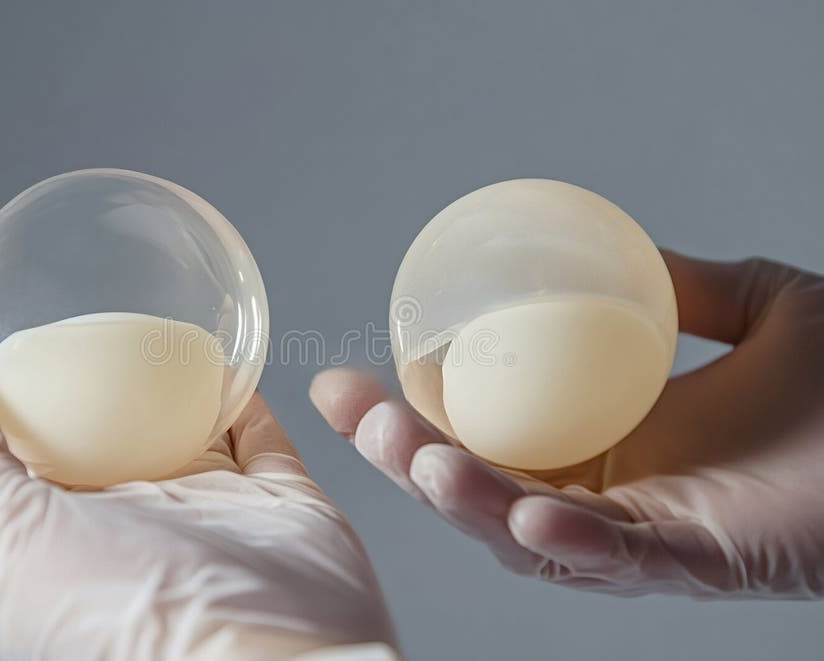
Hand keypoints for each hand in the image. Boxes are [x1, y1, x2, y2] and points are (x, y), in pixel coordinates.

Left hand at [0, 332, 397, 660]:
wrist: (264, 653)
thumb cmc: (114, 613)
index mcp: (45, 546)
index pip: (16, 452)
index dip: (7, 394)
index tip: (7, 330)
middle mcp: (121, 531)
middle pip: (102, 433)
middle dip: (94, 378)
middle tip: (87, 308)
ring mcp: (202, 515)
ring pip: (180, 425)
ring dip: (169, 378)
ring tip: (155, 318)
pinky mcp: (273, 501)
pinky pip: (257, 428)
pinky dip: (239, 388)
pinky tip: (222, 348)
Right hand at [311, 252, 823, 598]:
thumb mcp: (761, 305)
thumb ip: (692, 284)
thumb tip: (628, 254)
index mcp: (598, 446)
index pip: (479, 437)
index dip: (405, 418)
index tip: (345, 382)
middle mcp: (601, 498)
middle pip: (479, 489)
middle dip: (405, 460)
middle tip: (359, 416)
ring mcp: (640, 537)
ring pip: (524, 533)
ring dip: (466, 501)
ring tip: (423, 460)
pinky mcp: (692, 564)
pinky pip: (620, 562)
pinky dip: (570, 542)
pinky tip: (532, 511)